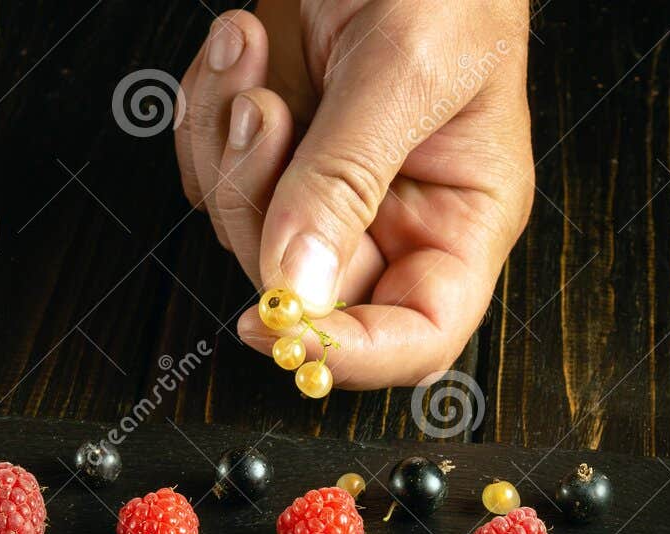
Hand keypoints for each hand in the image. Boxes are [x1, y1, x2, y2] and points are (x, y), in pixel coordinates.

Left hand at [175, 0, 533, 388]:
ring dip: (227, 143)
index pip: (420, 335)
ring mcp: (329, 179)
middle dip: (264, 205)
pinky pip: (213, 172)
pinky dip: (207, 110)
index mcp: (462, 211)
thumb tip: (297, 289)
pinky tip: (245, 44)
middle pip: (309, 288)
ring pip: (246, 231)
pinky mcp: (275, 142)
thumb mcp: (405, 64)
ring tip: (254, 53)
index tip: (284, 327)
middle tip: (264, 115)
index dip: (354, 353)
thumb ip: (345, 181)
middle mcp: (396, 211)